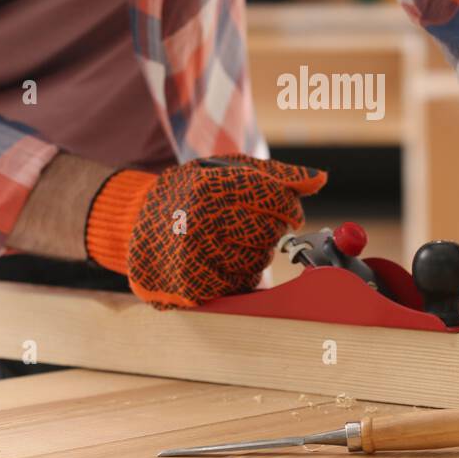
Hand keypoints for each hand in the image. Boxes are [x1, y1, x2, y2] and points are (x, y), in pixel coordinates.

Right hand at [85, 154, 326, 307]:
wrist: (137, 222)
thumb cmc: (192, 192)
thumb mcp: (227, 170)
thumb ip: (276, 175)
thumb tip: (321, 179)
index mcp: (210, 186)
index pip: (277, 200)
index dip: (289, 207)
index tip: (285, 210)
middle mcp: (199, 221)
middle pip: (270, 234)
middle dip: (271, 231)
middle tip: (248, 224)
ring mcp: (193, 257)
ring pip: (258, 262)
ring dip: (255, 255)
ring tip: (228, 240)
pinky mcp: (192, 288)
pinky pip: (240, 285)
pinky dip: (239, 275)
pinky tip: (218, 259)